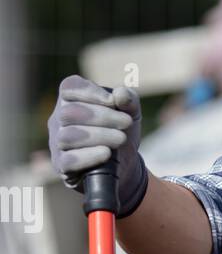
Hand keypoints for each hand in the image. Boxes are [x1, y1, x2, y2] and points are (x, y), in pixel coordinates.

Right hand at [48, 76, 147, 216]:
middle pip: (69, 113)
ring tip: (121, 138)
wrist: (124, 165)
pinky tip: (106, 153)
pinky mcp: (62, 166)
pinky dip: (89, 156)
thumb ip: (128, 99)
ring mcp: (58, 144)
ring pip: (68, 136)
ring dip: (98, 136)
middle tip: (126, 122)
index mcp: (71, 100)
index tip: (113, 101)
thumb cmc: (120, 131)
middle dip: (101, 116)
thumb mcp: (130, 112)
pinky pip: (68, 160)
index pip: (69, 87)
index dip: (90, 92)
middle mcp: (59, 120)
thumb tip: (120, 94)